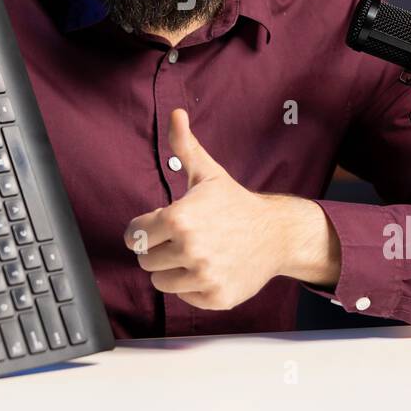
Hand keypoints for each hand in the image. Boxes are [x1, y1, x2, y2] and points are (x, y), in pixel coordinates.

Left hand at [123, 108, 290, 310]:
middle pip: (145, 260)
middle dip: (159, 249)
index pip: (134, 235)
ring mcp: (203, 276)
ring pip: (161, 281)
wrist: (275, 234)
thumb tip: (175, 114)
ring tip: (196, 253)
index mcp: (179, 219)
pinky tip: (210, 268)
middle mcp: (189, 249)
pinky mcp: (215, 297)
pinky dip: (192, 286)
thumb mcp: (207, 173)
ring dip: (173, 269)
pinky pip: (183, 296)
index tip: (161, 225)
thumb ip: (184, 145)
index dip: (145, 229)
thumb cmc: (234, 203)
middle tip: (184, 239)